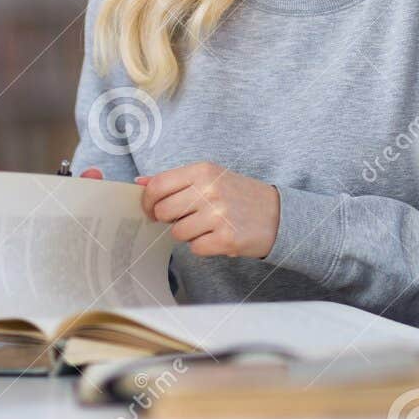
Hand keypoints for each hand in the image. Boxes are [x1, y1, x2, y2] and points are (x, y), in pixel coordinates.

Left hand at [137, 162, 278, 257]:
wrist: (279, 214)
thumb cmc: (239, 195)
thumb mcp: (210, 178)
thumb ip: (175, 180)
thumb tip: (140, 182)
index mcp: (203, 171)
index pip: (158, 186)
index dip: (148, 202)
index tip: (152, 210)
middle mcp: (210, 190)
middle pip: (164, 211)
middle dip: (168, 219)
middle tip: (184, 218)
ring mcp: (218, 215)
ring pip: (178, 232)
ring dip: (188, 234)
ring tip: (207, 226)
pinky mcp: (226, 239)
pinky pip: (195, 248)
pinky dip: (203, 246)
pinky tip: (217, 236)